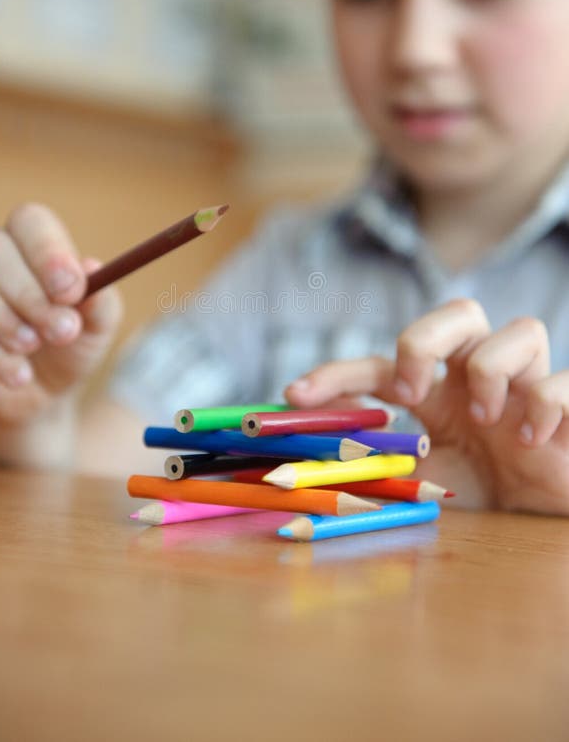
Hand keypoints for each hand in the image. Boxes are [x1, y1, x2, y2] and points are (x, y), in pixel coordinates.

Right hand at [0, 203, 122, 426]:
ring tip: (33, 348)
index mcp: (34, 243)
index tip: (71, 291)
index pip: (29, 221)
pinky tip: (19, 374)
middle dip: (29, 294)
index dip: (48, 252)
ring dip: (3, 320)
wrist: (44, 393)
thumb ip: (101, 301)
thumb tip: (91, 267)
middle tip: (63, 331)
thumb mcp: (98, 328)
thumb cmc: (73, 345)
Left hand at [285, 298, 568, 514]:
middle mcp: (482, 379)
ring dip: (493, 373)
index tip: (295, 395)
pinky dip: (544, 405)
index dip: (337, 374)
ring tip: (489, 425)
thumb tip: (309, 451)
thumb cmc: (481, 500)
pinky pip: (562, 381)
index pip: (382, 364)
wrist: (544, 526)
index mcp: (441, 394)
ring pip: (521, 330)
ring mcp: (530, 387)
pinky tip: (530, 441)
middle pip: (462, 311)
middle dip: (426, 340)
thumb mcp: (417, 483)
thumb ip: (378, 463)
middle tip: (413, 394)